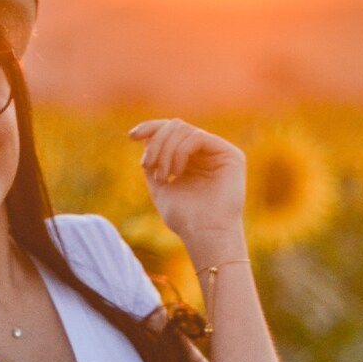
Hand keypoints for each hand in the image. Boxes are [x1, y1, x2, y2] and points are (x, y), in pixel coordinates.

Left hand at [127, 118, 245, 240]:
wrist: (204, 235)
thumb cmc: (183, 217)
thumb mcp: (159, 185)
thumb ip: (154, 160)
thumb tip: (146, 136)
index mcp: (192, 159)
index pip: (171, 131)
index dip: (151, 128)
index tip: (131, 136)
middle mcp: (207, 153)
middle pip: (175, 126)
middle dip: (156, 143)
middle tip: (147, 166)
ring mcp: (219, 152)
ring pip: (184, 129)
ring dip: (165, 151)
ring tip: (162, 177)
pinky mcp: (231, 155)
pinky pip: (197, 137)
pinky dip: (180, 151)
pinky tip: (176, 173)